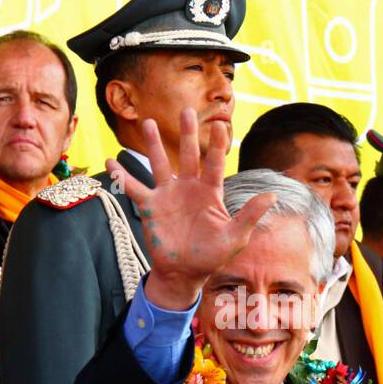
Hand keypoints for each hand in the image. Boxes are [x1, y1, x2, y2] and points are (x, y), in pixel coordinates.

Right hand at [106, 108, 275, 309]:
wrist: (185, 273)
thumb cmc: (212, 256)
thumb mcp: (235, 237)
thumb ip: (250, 215)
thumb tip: (272, 195)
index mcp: (210, 193)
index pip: (214, 164)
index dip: (217, 146)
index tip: (220, 125)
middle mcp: (188, 188)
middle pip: (187, 155)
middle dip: (187, 134)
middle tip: (187, 111)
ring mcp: (168, 195)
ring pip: (160, 164)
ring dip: (154, 145)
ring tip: (149, 123)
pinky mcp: (151, 206)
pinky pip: (134, 188)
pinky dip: (122, 176)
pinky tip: (110, 162)